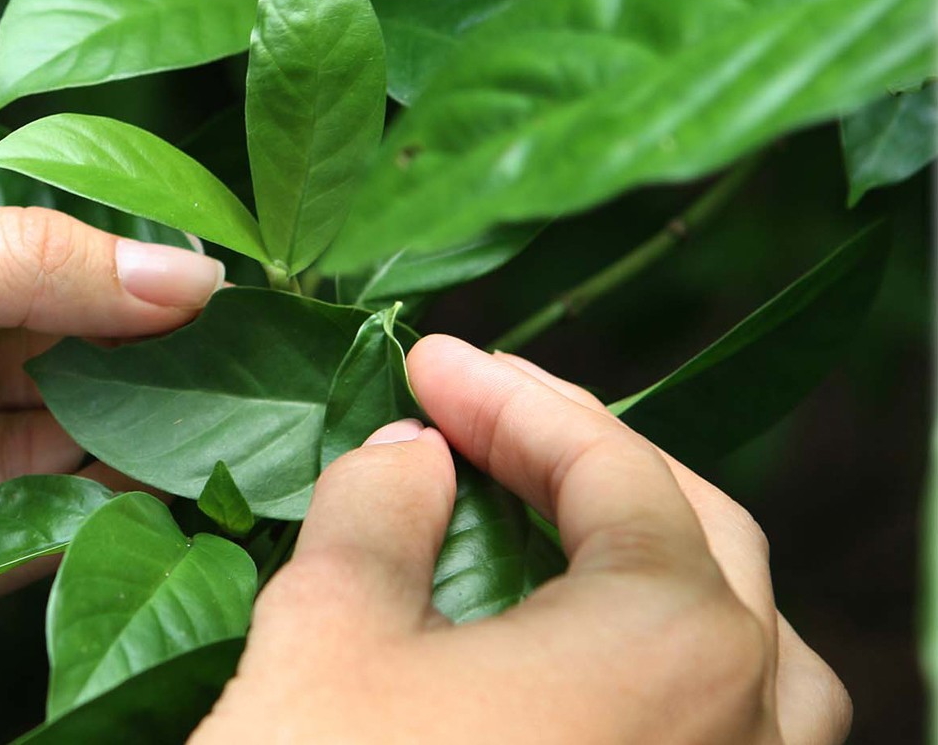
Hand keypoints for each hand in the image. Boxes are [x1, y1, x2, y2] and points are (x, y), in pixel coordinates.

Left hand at [0, 188, 223, 657]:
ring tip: (186, 444)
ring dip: (87, 456)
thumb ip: (11, 268)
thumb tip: (173, 274)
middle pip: (8, 377)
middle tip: (215, 377)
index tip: (203, 293)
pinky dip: (32, 539)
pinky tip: (107, 516)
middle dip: (107, 374)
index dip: (96, 283)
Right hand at [192, 336, 849, 744]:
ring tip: (554, 526)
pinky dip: (662, 671)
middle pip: (700, 541)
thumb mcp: (326, 639)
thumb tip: (409, 456)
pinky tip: (575, 669)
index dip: (512, 397)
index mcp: (673, 643)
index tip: (427, 365)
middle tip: (482, 423)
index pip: (610, 468)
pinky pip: (723, 738)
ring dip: (653, 565)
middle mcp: (746, 726)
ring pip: (744, 651)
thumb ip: (378, 515)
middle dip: (590, 461)